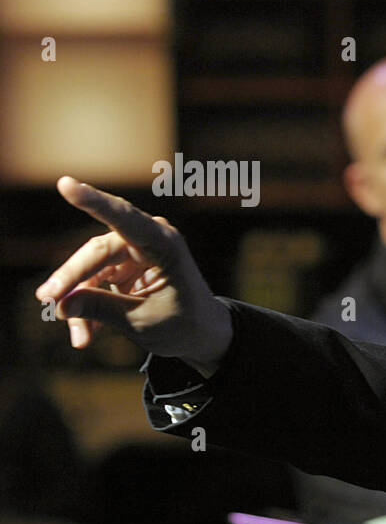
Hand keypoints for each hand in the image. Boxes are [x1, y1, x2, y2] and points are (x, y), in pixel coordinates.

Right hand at [35, 176, 232, 372]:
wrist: (201, 334)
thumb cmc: (183, 324)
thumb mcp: (144, 321)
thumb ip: (103, 309)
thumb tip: (60, 304)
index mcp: (165, 244)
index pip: (124, 219)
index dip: (94, 202)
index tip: (66, 184)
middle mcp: (148, 240)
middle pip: (97, 251)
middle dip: (72, 278)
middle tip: (47, 300)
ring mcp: (131, 252)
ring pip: (89, 270)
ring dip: (79, 303)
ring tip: (80, 339)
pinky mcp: (119, 267)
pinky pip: (91, 283)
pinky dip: (86, 310)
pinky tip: (86, 336)